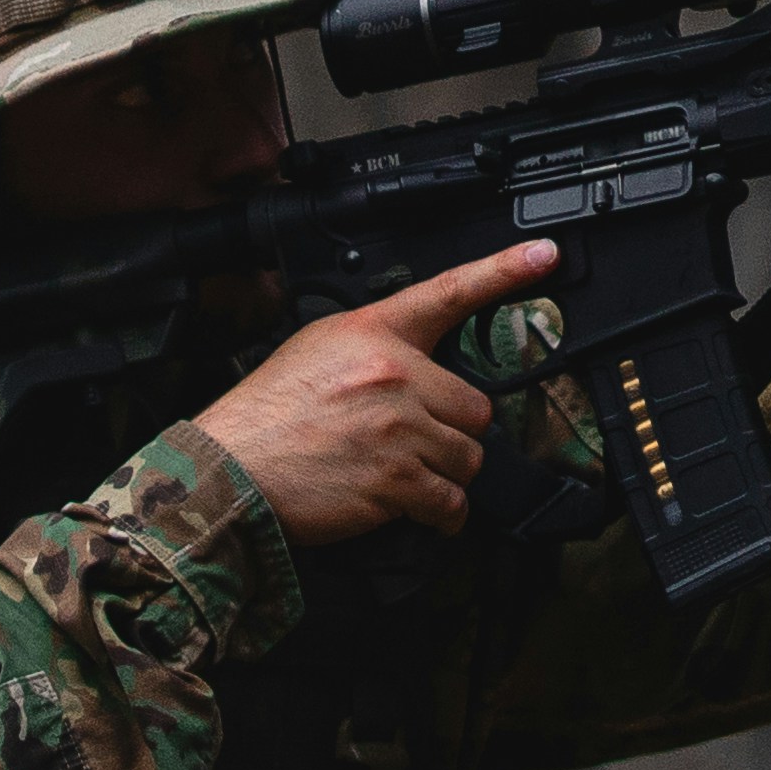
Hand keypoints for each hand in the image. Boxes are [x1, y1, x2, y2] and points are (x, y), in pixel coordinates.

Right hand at [190, 239, 549, 541]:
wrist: (226, 472)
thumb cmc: (263, 419)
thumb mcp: (313, 351)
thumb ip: (373, 349)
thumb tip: (417, 368)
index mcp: (372, 333)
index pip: (449, 293)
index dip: (504, 269)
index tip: (544, 254)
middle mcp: (393, 373)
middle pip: (476, 406)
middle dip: (453, 432)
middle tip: (413, 443)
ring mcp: (398, 428)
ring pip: (469, 456)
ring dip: (445, 475)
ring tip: (402, 478)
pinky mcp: (396, 480)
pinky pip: (450, 501)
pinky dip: (441, 515)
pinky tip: (416, 511)